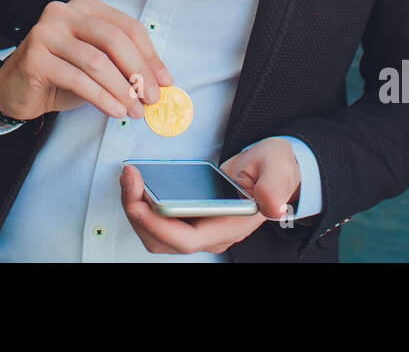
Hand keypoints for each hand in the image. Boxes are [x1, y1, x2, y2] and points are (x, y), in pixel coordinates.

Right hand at [0, 0, 172, 121]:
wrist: (17, 88)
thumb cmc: (62, 74)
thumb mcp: (96, 63)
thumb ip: (123, 65)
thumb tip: (160, 82)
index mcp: (85, 7)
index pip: (127, 27)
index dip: (150, 55)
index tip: (165, 82)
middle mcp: (64, 13)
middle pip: (113, 39)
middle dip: (139, 71)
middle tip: (151, 99)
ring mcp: (46, 32)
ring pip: (96, 61)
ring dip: (121, 90)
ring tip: (134, 110)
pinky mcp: (34, 57)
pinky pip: (77, 79)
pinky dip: (101, 98)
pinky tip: (114, 111)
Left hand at [119, 138, 300, 253]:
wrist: (275, 169)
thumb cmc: (276, 168)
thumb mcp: (279, 168)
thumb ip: (274, 185)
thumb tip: (272, 206)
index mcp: (233, 224)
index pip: (188, 240)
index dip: (158, 225)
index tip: (140, 200)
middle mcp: (214, 233)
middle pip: (165, 241)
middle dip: (139, 214)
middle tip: (129, 179)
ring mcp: (202, 228)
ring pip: (158, 235)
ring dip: (137, 210)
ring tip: (130, 179)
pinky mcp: (193, 218)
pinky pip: (160, 222)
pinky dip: (144, 205)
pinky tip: (139, 183)